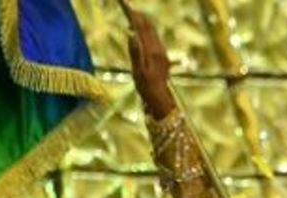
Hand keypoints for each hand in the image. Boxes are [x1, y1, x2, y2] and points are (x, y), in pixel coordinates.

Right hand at [119, 0, 176, 118]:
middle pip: (148, 26)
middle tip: (127, 5)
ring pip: (152, 31)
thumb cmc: (146, 87)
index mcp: (151, 50)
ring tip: (134, 13)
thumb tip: (131, 32)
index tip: (124, 3)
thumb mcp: (137, 70)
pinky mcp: (162, 57)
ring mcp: (161, 52)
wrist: (160, 99)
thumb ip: (135, 51)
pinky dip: (146, 30)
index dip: (132, 14)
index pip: (140, 27)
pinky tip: (143, 31)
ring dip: (143, 21)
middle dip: (137, 14)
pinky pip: (154, 38)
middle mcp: (158, 49)